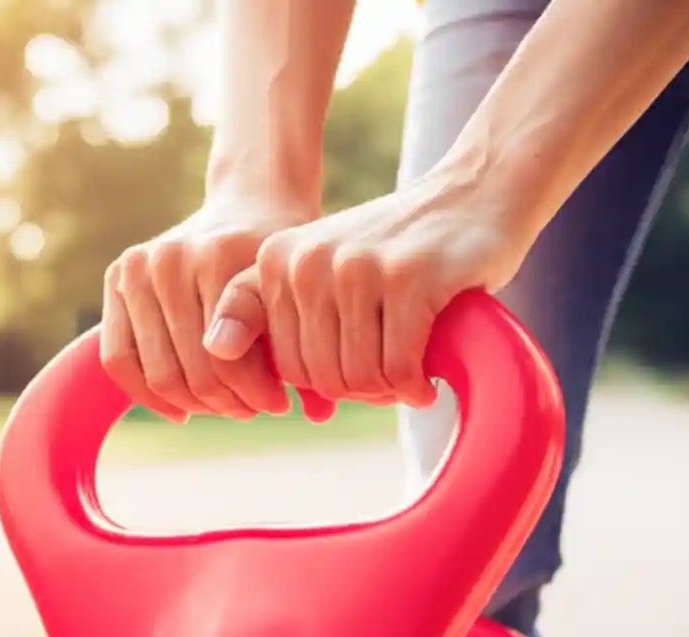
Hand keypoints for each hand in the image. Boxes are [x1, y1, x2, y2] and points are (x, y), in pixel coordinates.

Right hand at [100, 199, 316, 422]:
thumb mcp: (292, 294)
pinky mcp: (117, 277)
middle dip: (227, 402)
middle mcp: (169, 260)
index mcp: (215, 258)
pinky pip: (117, 357)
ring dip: (194, 404)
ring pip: (157, 372)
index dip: (255, 393)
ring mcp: (137, 267)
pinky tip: (182, 411)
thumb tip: (315, 414)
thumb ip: (301, 347)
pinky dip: (146, 395)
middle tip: (252, 410)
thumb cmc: (278, 260)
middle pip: (191, 370)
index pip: (226, 358)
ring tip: (225, 407)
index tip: (280, 404)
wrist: (249, 202)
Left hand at [203, 170, 531, 416]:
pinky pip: (398, 368)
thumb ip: (269, 307)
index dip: (313, 387)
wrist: (474, 195)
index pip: (277, 363)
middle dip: (356, 390)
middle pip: (317, 376)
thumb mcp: (320, 268)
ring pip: (357, 377)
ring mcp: (357, 267)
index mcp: (276, 260)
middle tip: (387, 375)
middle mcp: (307, 260)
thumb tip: (214, 351)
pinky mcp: (408, 278)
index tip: (332, 389)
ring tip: (405, 372)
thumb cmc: (395, 249)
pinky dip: (414, 386)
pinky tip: (426, 379)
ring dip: (386, 390)